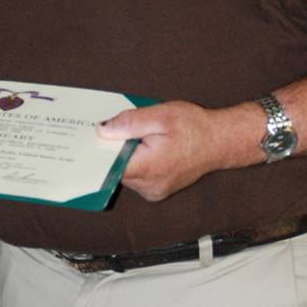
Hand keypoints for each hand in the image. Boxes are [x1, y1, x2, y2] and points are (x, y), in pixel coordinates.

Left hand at [97, 101, 230, 201]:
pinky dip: (134, 160)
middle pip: (115, 168)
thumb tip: (102, 130)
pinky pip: (136, 175)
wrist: (220, 142)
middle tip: (112, 127)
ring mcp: (153, 190)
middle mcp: (149, 185)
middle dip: (112, 148)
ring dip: (125, 153)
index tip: (87, 139)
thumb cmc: (193, 127)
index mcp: (148, 168)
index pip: (108, 167)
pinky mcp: (157, 189)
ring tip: (135, 134)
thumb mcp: (160, 115)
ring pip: (125, 172)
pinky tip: (142, 144)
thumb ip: (129, 123)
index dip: (96, 152)